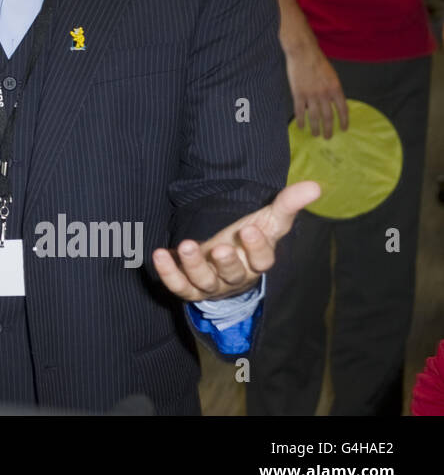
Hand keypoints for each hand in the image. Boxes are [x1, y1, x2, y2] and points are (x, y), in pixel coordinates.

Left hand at [153, 180, 320, 300]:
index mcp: (257, 262)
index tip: (251, 228)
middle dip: (226, 262)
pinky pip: (179, 286)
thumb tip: (315, 186)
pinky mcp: (190, 288)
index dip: (258, 247)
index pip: (263, 261)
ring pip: (205, 282)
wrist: (223, 256)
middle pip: (233, 275)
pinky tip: (159, 254)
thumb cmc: (248, 237)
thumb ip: (287, 204)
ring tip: (185, 245)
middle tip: (219, 248)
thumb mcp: (267, 219)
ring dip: (194, 266)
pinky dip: (168, 273)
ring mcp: (212, 285)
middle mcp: (236, 277)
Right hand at [283, 36, 347, 138]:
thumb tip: (332, 105)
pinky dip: (301, 120)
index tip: (343, 129)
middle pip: (328, 116)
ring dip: (315, 128)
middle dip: (329, 129)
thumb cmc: (318, 62)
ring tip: (315, 135)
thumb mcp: (332, 76)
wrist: (303, 53)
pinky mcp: (298, 94)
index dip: (344, 121)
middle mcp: (325, 94)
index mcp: (336, 89)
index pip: (343, 109)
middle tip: (328, 137)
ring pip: (314, 116)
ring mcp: (311, 95)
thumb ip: (333, 90)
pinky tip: (301, 127)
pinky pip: (300, 111)